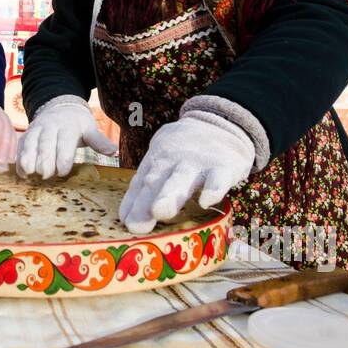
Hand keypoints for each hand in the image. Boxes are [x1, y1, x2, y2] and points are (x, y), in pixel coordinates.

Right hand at [15, 95, 116, 178]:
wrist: (60, 107)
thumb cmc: (77, 123)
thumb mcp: (89, 128)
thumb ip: (99, 141)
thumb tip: (113, 151)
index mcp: (67, 126)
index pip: (64, 143)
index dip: (63, 158)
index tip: (63, 173)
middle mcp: (50, 126)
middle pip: (46, 145)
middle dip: (45, 161)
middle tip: (46, 176)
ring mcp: (36, 129)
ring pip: (31, 144)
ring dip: (29, 159)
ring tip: (30, 174)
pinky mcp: (27, 134)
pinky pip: (21, 146)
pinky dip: (20, 159)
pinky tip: (22, 173)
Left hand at [118, 109, 255, 234]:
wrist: (220, 122)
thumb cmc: (184, 151)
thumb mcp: (162, 161)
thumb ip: (146, 187)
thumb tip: (124, 217)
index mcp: (156, 160)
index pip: (140, 183)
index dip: (132, 203)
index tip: (125, 223)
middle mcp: (173, 160)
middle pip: (156, 181)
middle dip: (144, 202)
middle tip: (135, 225)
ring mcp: (198, 163)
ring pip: (183, 178)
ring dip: (170, 194)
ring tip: (160, 212)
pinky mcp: (223, 166)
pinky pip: (218, 178)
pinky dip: (213, 189)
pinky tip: (206, 201)